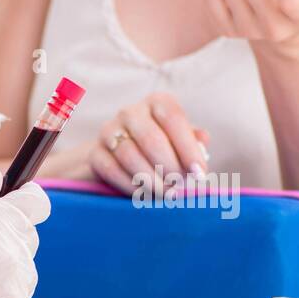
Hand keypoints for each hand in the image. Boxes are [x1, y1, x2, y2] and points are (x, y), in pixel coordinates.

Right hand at [82, 92, 209, 193]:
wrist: (120, 158)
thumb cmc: (161, 148)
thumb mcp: (180, 142)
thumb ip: (193, 141)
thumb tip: (203, 139)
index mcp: (157, 103)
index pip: (173, 118)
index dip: (188, 148)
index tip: (199, 173)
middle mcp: (131, 112)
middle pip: (151, 138)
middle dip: (169, 167)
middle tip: (180, 186)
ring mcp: (109, 130)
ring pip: (129, 155)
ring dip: (151, 179)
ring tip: (166, 194)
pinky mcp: (95, 152)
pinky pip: (111, 170)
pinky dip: (131, 186)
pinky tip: (145, 195)